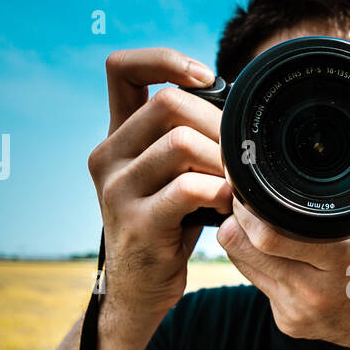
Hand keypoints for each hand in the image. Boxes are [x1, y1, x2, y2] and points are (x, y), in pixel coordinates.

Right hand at [87, 48, 233, 326]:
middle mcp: (107, 156)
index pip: (120, 69)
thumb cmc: (168, 227)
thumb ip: (184, 140)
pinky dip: (219, 191)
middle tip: (241, 152)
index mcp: (116, 137)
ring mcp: (117, 189)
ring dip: (223, 159)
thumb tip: (236, 108)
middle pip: (168, 104)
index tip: (207, 78)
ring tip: (237, 181)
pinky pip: (188, 188)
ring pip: (181, 143)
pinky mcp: (137, 223)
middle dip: (217, 123)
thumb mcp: (169, 175)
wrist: (140, 289)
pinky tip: (230, 203)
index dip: (164, 60)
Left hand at [215, 178, 349, 349]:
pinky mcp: (288, 323)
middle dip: (236, 216)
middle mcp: (316, 289)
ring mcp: (298, 310)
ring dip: (242, 237)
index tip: (246, 183)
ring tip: (257, 220)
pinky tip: (276, 252)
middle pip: (244, 244)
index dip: (248, 203)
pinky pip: (254, 282)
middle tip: (243, 197)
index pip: (268, 229)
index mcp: (343, 256)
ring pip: (241, 262)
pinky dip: (257, 262)